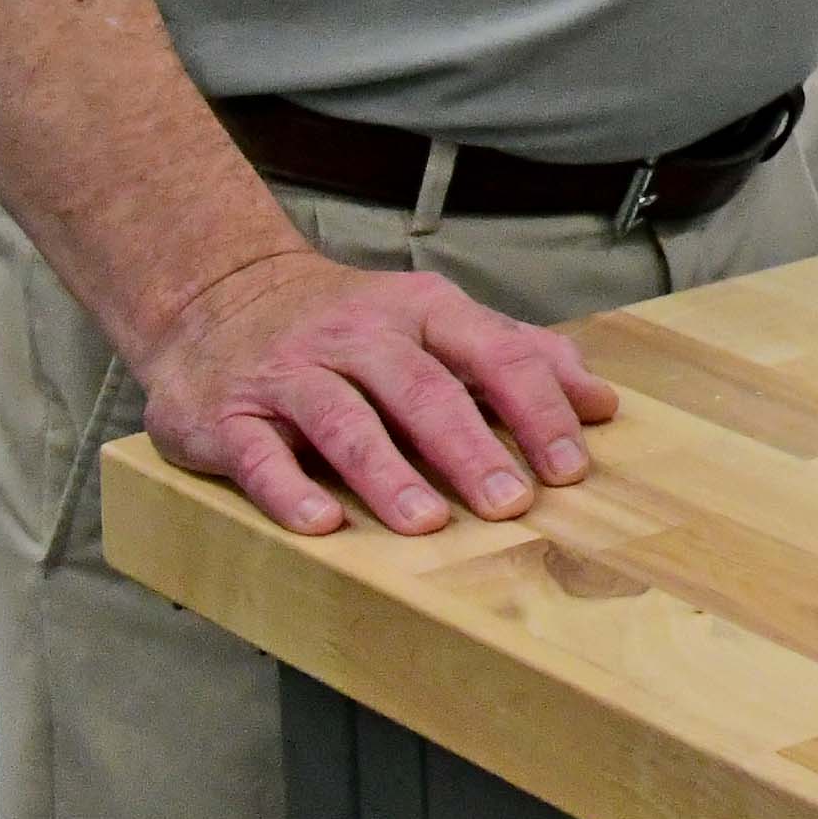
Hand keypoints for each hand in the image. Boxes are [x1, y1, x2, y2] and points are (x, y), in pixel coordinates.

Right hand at [135, 240, 617, 539]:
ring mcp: (292, 374)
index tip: (572, 467)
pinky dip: (289, 489)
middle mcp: (358, 337)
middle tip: (511, 504)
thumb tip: (600, 403)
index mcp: (422, 312)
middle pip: (424, 391)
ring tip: (425, 523)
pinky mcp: (229, 415)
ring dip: (388, 473)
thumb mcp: (437, 321)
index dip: (537, 411)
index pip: (495, 355)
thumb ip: (517, 355)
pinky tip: (321, 524)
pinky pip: (260, 454)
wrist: (218, 294)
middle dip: (471, 448)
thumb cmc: (350, 326)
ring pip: (346, 421)